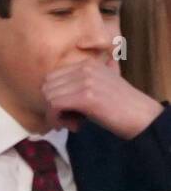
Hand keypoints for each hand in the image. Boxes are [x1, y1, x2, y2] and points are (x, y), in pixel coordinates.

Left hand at [42, 58, 161, 138]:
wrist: (143, 117)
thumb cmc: (122, 106)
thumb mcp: (100, 85)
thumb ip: (80, 82)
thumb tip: (52, 92)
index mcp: (86, 63)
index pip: (52, 76)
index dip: (53, 96)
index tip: (63, 111)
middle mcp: (84, 68)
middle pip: (47, 86)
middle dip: (52, 106)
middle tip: (66, 120)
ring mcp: (84, 81)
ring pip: (49, 96)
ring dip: (55, 115)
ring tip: (71, 124)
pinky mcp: (85, 97)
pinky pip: (55, 105)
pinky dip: (57, 118)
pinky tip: (72, 127)